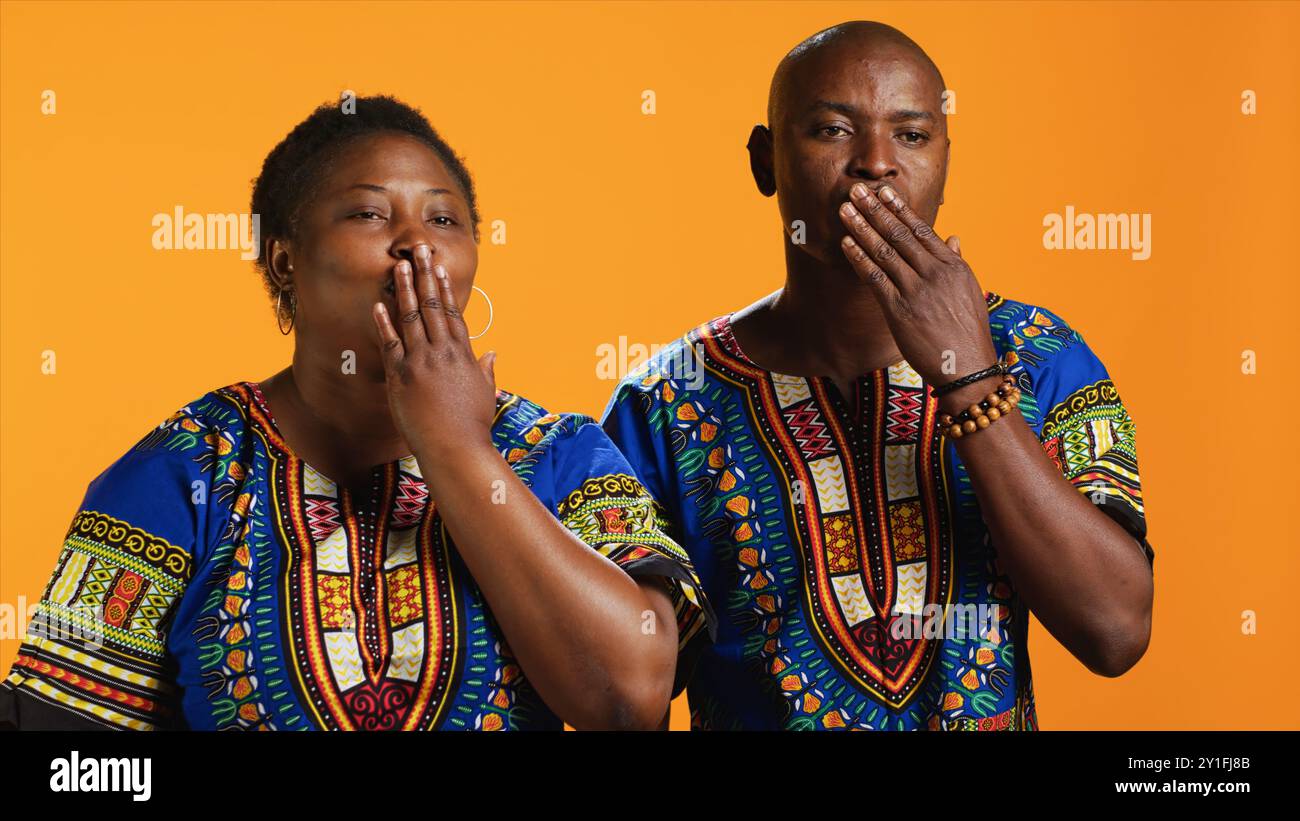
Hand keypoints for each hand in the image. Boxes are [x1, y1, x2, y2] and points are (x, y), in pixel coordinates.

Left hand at [372, 244, 496, 458]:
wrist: (455, 448)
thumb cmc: (472, 425)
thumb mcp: (485, 392)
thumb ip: (486, 370)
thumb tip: (492, 354)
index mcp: (463, 354)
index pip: (452, 313)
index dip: (443, 289)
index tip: (438, 269)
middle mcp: (442, 352)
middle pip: (432, 306)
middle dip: (425, 276)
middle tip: (418, 251)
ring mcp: (421, 362)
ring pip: (411, 317)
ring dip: (404, 290)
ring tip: (399, 267)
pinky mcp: (402, 376)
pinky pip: (390, 343)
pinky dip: (383, 323)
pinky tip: (378, 305)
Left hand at [838, 183, 999, 399]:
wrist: (966, 367)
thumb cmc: (968, 333)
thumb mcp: (970, 291)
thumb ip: (957, 262)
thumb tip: (953, 238)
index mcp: (952, 266)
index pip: (921, 230)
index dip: (899, 209)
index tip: (884, 192)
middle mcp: (934, 273)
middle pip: (899, 234)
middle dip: (875, 210)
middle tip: (857, 190)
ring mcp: (916, 291)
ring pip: (884, 251)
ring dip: (862, 227)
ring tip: (845, 209)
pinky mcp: (900, 310)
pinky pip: (875, 278)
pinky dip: (859, 258)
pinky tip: (845, 243)